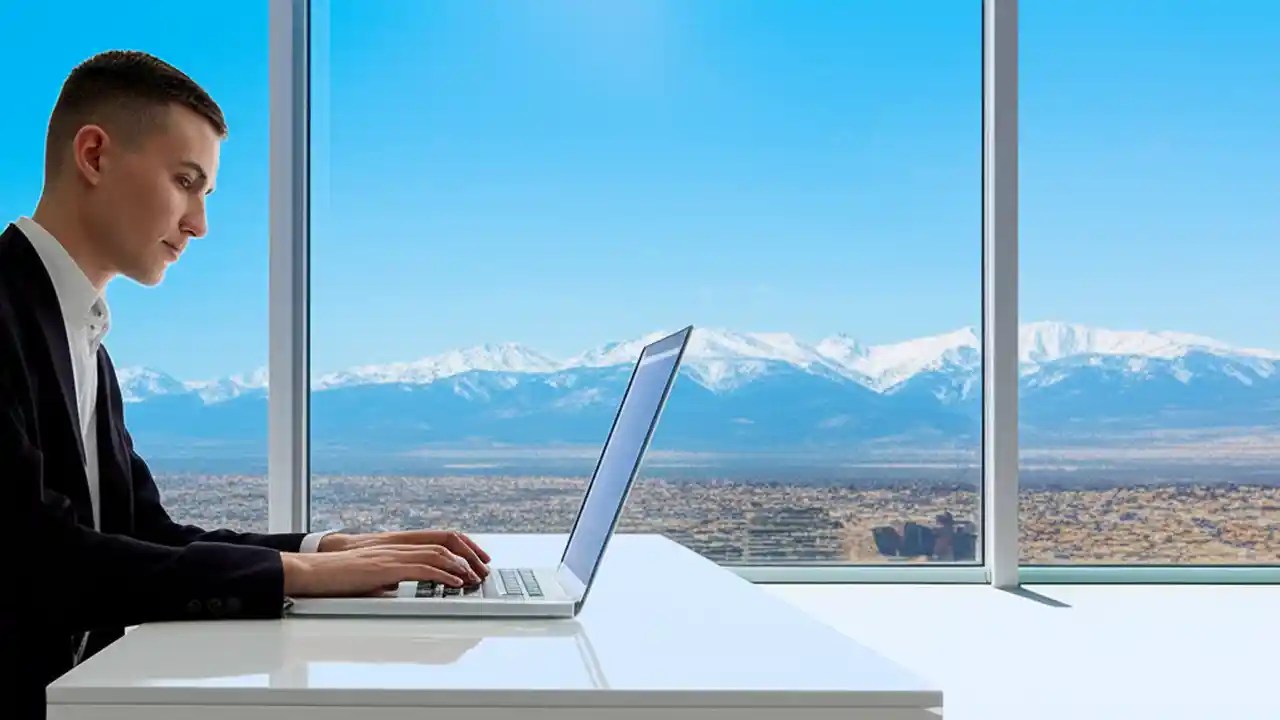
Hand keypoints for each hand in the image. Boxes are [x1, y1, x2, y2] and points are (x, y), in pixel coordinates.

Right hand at [318, 529, 490, 578]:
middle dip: (468, 556)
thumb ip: (387, 578)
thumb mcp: (370, 577)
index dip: (460, 547)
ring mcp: (392, 555)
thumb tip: (396, 589)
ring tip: (474, 577)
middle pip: (443, 544)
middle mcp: (397, 546)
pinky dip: (443, 575)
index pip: (436, 540)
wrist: (313, 571)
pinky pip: (422, 569)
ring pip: (436, 554)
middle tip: (483, 570)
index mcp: (395, 547)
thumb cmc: (337, 577)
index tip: (476, 560)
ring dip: (460, 566)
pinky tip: (454, 582)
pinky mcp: (385, 568)